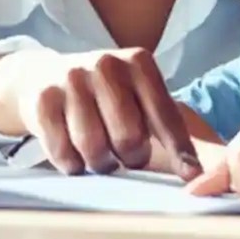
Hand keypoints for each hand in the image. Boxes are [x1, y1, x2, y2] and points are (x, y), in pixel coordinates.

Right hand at [0, 48, 201, 179]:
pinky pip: (64, 155)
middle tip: (126, 154)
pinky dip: (73, 165)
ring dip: (101, 163)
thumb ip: (167, 126)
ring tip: (100, 154)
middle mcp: (105, 64)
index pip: (165, 116)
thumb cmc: (104, 94)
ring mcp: (71, 80)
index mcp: (138, 62)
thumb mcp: (138, 94)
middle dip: (131, 157)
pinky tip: (74, 152)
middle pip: (129, 138)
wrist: (42, 75)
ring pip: (95, 149)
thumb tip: (197, 173)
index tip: (191, 176)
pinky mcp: (42, 100)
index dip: (179, 151)